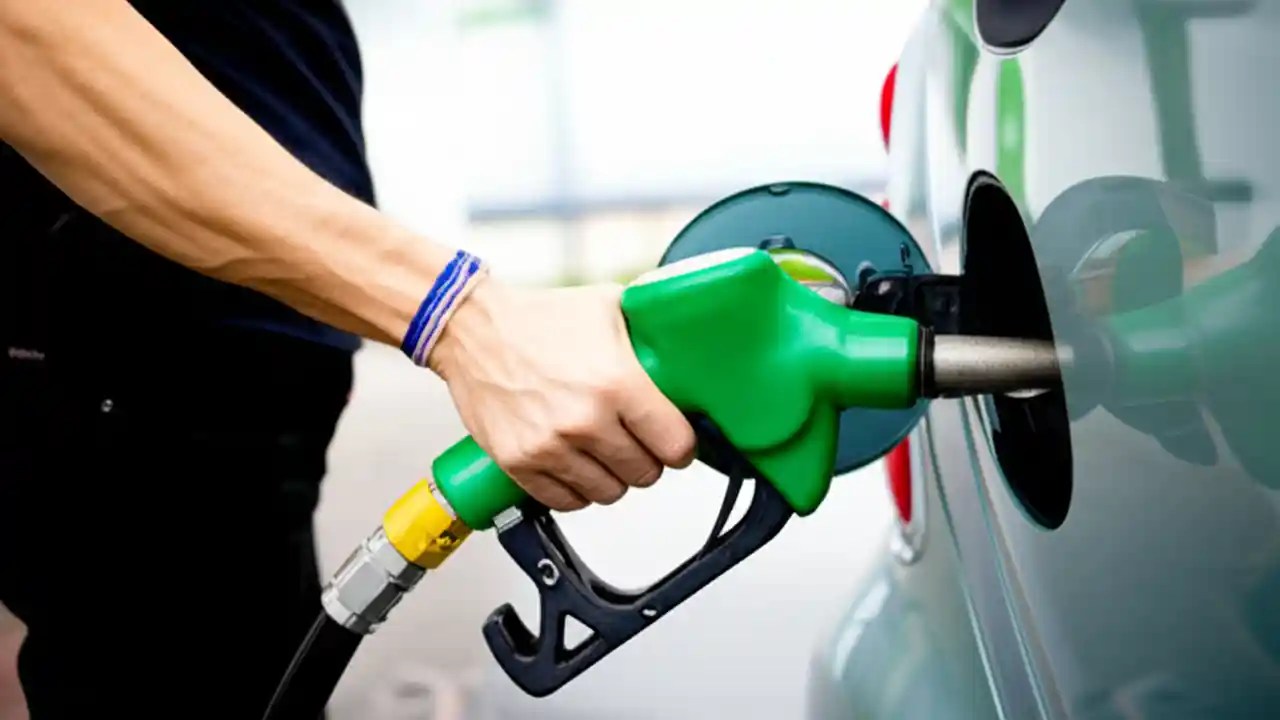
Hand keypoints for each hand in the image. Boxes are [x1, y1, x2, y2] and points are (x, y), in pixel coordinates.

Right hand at [428, 277, 696, 510]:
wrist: (472, 329)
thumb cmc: (539, 318)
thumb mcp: (608, 306)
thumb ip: (650, 329)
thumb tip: (685, 339)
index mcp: (617, 383)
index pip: (675, 445)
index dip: (681, 445)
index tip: (676, 441)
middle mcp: (585, 420)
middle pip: (645, 474)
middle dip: (648, 459)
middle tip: (637, 441)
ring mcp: (550, 446)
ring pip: (609, 492)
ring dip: (612, 476)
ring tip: (604, 451)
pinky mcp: (519, 462)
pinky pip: (566, 501)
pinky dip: (576, 488)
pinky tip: (576, 463)